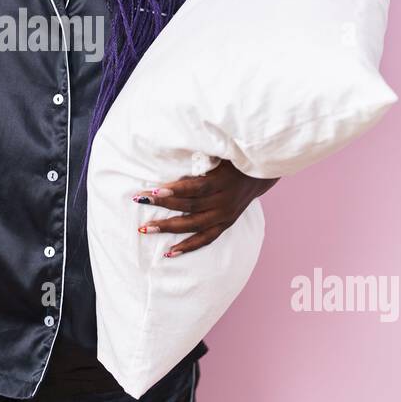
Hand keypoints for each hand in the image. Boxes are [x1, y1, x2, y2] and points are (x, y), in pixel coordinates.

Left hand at [133, 159, 278, 257]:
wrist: (260, 174)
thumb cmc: (233, 159)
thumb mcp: (221, 153)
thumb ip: (201, 157)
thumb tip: (171, 149)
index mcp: (222, 181)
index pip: (196, 188)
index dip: (175, 189)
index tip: (154, 189)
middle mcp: (224, 202)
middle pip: (190, 206)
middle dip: (163, 204)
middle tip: (140, 201)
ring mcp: (224, 216)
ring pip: (194, 226)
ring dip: (168, 228)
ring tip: (146, 228)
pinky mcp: (225, 225)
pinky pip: (205, 239)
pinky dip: (187, 246)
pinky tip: (169, 252)